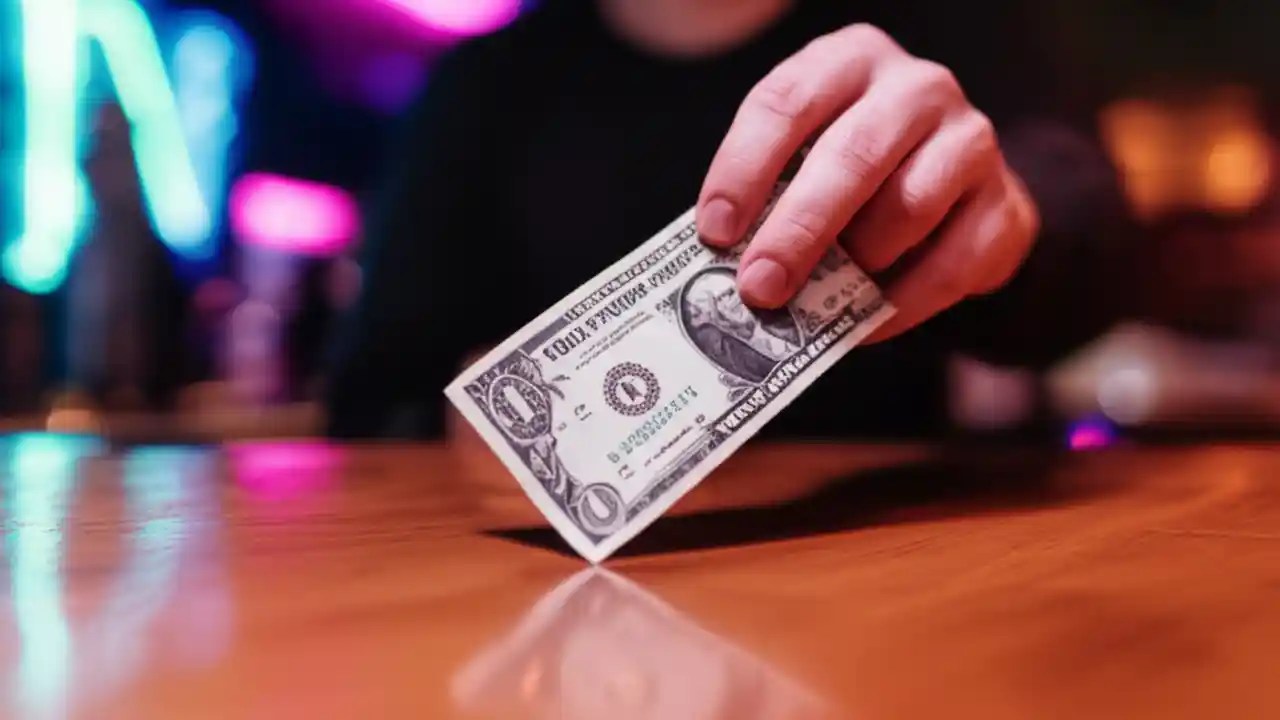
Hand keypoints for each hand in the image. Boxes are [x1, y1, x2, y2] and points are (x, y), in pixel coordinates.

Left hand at [697, 24, 1039, 341]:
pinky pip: (949, 265)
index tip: (715, 232)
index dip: (743, 171)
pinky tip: (863, 328)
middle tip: (759, 287)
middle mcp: (917, 87)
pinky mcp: (1004, 204)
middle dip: (797, 231)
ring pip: (907, 208)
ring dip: (855, 266)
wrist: (955, 192)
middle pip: (852, 157)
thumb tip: (730, 266)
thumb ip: (772, 198)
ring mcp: (970, 140)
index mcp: (850, 61)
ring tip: (817, 302)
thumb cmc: (855, 176)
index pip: (787, 104)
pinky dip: (899, 307)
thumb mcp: (806, 161)